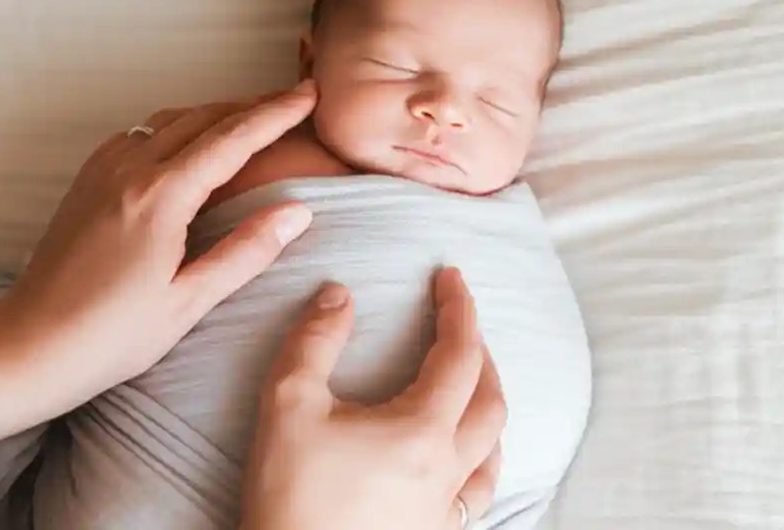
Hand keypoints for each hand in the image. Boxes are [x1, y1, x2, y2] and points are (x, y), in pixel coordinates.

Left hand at [0, 82, 318, 413]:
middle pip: (202, 118)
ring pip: (167, 120)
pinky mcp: (85, 183)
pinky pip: (137, 135)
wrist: (29, 345)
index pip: (232, 140)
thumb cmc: (110, 336)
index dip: (275, 114)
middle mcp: (128, 170)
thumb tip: (296, 211)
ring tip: (249, 118)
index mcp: (160, 197)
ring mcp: (101, 172)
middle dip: (250, 105)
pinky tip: (186, 143)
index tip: (309, 94)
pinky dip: (173, 127)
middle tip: (291, 99)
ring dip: (212, 113)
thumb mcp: (188, 302)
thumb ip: (245, 251)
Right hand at [241, 268, 505, 529]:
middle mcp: (446, 470)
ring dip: (489, 406)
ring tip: (472, 384)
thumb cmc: (289, 492)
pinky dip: (484, 460)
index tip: (451, 277)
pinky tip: (466, 459)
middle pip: (491, 400)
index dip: (459, 309)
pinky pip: (479, 492)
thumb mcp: (288, 402)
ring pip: (494, 450)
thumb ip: (315, 340)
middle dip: (481, 353)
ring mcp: (445, 508)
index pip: (459, 355)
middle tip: (457, 323)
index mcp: (420, 430)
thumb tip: (339, 295)